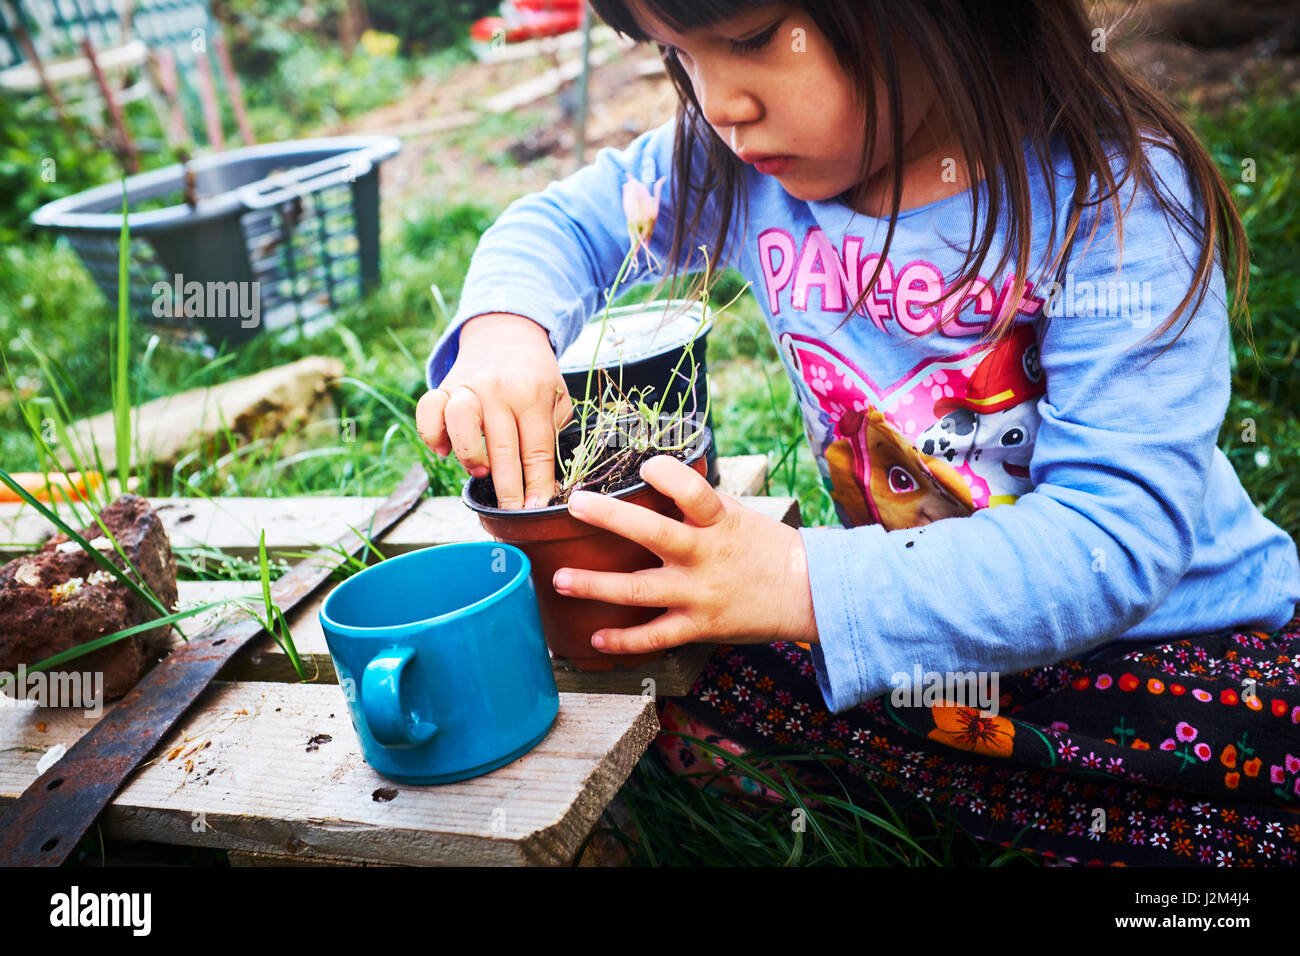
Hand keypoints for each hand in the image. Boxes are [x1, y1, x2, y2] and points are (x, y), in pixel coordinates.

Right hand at [414, 312, 573, 509]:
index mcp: (532, 394)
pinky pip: (428, 411)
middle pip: (503, 447)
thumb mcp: (558, 396)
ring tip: (481, 471)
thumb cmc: (534, 374)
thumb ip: (553, 431)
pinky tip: (444, 450)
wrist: (507, 332)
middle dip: (508, 488)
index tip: (537, 508)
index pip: (536, 448)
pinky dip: (431, 434)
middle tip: (511, 513)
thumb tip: (546, 479)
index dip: (537, 483)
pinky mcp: (444, 386)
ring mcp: (468, 387)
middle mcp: (499, 390)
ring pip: (461, 424)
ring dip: (471, 456)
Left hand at [552, 455, 818, 653]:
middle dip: (611, 517)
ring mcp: (699, 593)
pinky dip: (623, 641)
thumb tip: (653, 478)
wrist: (806, 593)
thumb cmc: (764, 547)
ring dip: (595, 585)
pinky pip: (654, 637)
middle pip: (654, 533)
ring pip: (639, 590)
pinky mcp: (699, 625)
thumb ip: (695, 504)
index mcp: (719, 521)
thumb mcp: (736, 514)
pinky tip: (594, 637)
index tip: (645, 465)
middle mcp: (706, 555)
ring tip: (560, 580)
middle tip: (576, 504)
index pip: (692, 489)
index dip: (667, 474)